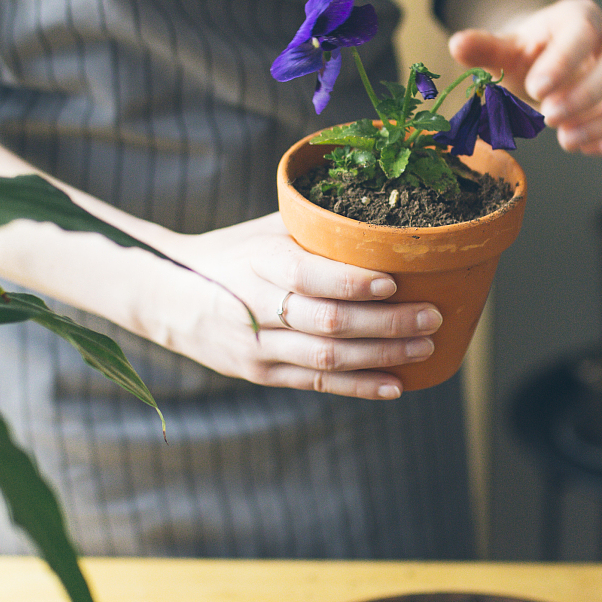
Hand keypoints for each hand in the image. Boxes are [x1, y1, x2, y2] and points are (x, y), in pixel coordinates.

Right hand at [145, 214, 440, 399]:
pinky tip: (397, 385)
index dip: (351, 282)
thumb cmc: (233, 254)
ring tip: (425, 347)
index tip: (393, 281)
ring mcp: (256, 347)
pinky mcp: (261, 374)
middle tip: (432, 316)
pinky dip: (360, 386)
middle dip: (386, 323)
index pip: (306, 275)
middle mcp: (253, 306)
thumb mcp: (264, 231)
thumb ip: (314, 226)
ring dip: (383, 355)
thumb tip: (381, 215)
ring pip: (327, 358)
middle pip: (327, 322)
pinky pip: (317, 384)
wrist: (169, 298)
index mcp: (256, 261)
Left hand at [448, 0, 601, 155]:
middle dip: (586, 94)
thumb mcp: (506, 50)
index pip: (584, 31)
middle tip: (548, 118)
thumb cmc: (529, 56)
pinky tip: (587, 148)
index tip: (536, 89)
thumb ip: (485, 48)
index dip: (564, 61)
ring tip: (567, 140)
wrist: (550, 65)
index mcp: (581, 16)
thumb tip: (457, 43)